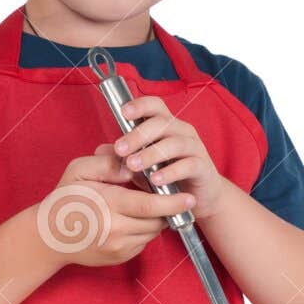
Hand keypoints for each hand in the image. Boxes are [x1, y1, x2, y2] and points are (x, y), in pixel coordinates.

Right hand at [36, 145, 195, 267]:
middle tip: (168, 195)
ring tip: (141, 204)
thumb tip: (134, 166)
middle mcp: (115, 230)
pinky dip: (142, 230)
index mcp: (108, 205)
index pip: (149, 204)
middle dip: (165, 207)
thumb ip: (108, 162)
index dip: (172, 202)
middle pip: (156, 219)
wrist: (49, 236)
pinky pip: (143, 242)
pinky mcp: (120, 257)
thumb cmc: (65, 199)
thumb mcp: (80, 170)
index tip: (189, 198)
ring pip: (152, 231)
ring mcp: (118, 247)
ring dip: (154, 218)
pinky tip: (128, 219)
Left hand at [112, 95, 227, 219]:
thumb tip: (100, 150)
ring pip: (174, 143)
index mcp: (166, 125)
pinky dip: (171, 172)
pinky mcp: (203, 167)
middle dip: (138, 135)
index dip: (140, 105)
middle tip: (120, 149)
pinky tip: (156, 180)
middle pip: (162, 123)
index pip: (155, 105)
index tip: (123, 113)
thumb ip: (123, 157)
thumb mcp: (141, 166)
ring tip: (134, 166)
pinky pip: (188, 165)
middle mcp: (182, 131)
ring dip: (151, 154)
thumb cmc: (167, 176)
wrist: (199, 198)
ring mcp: (195, 147)